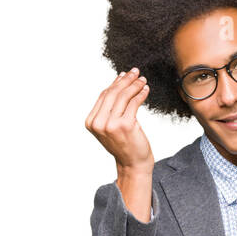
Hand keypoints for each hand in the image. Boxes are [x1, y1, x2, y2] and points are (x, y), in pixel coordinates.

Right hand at [85, 69, 153, 220]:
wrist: (133, 164)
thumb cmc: (124, 144)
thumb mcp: (112, 125)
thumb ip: (112, 106)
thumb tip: (120, 79)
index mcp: (91, 122)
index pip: (103, 96)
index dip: (115, 83)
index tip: (124, 75)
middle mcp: (98, 123)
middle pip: (112, 94)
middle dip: (125, 80)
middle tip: (135, 72)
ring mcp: (110, 124)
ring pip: (123, 96)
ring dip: (134, 85)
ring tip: (142, 80)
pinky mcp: (125, 125)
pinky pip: (134, 103)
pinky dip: (140, 94)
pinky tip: (145, 90)